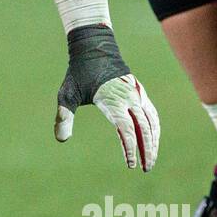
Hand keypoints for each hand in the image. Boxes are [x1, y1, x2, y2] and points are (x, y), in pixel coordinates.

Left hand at [54, 24, 159, 170]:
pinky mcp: (139, 93)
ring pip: (152, 122)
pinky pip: (152, 114)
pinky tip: (153, 140)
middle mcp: (129, 98)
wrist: (95, 48)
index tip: (130, 165)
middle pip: (144, 129)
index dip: (130, 148)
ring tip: (150, 160)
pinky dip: (154, 129)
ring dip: (154, 142)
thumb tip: (61, 139)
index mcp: (112, 100)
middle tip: (146, 169)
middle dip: (147, 150)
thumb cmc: (79, 73)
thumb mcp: (67, 94)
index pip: (126, 129)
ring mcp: (137, 95)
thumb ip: (64, 116)